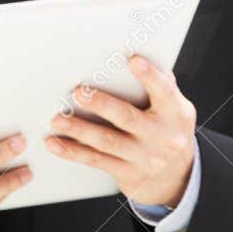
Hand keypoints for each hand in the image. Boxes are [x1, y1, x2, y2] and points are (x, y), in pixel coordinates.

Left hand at [45, 55, 195, 207]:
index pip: (165, 91)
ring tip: (58, 120)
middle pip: (127, 118)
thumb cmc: (168, 128)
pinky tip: (56, 144)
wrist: (176, 175)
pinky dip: (74, 151)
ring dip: (79, 130)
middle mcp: (163, 137)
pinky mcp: (127, 173)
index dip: (150, 76)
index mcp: (176, 113)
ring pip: (107, 141)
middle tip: (78, 92)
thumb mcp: (174, 106)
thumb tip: (138, 56)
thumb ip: (160, 85)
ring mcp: (145, 158)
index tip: (133, 60)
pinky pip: (97, 161)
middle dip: (101, 105)